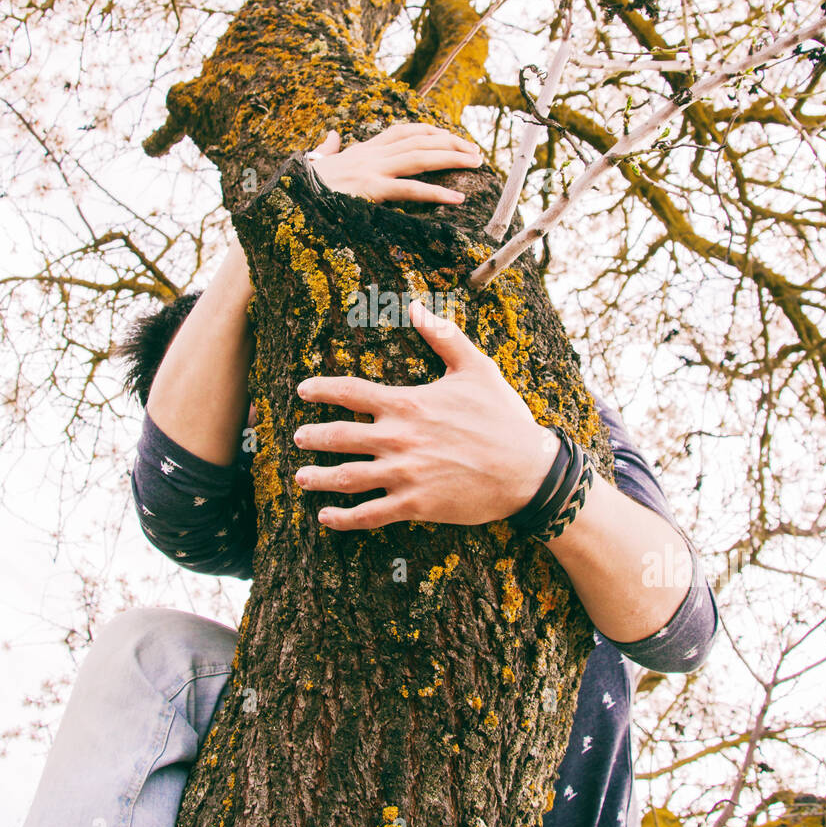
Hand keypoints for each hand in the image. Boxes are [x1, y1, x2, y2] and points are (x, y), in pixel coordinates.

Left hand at [293, 298, 558, 529]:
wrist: (528, 470)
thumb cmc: (503, 417)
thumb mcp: (477, 368)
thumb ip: (443, 336)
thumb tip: (417, 307)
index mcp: (408, 404)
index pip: (352, 392)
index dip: (322, 390)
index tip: (303, 390)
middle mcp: (399, 439)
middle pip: (339, 437)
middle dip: (313, 437)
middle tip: (297, 438)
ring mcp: (404, 474)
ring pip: (347, 478)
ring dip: (318, 478)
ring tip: (302, 478)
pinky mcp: (415, 505)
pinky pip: (369, 514)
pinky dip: (344, 519)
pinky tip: (326, 518)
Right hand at [307, 121, 481, 203]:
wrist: (286, 196)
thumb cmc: (301, 185)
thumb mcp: (317, 162)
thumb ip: (327, 148)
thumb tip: (330, 135)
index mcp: (362, 149)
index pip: (401, 132)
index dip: (428, 131)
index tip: (448, 135)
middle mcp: (370, 154)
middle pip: (419, 139)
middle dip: (450, 142)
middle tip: (475, 151)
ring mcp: (371, 170)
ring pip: (420, 157)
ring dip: (452, 158)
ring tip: (475, 162)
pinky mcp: (370, 190)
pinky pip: (409, 190)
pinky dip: (435, 193)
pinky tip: (455, 198)